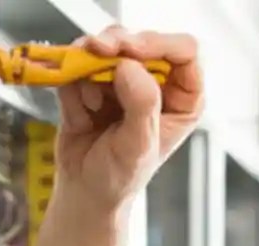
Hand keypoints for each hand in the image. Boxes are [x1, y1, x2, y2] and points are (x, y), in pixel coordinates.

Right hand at [53, 26, 203, 212]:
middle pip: (143, 41)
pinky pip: (80, 62)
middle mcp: (157, 84)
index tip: (131, 51)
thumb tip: (128, 65)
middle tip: (98, 50)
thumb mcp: (137, 146)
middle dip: (118, 44)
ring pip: (110, 44)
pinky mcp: (93, 81)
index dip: (158, 44)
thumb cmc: (119, 178)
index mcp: (183, 98)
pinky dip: (74, 80)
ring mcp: (124, 80)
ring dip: (92, 62)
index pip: (184, 52)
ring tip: (90, 100)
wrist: (84, 192)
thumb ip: (140, 104)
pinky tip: (80, 111)